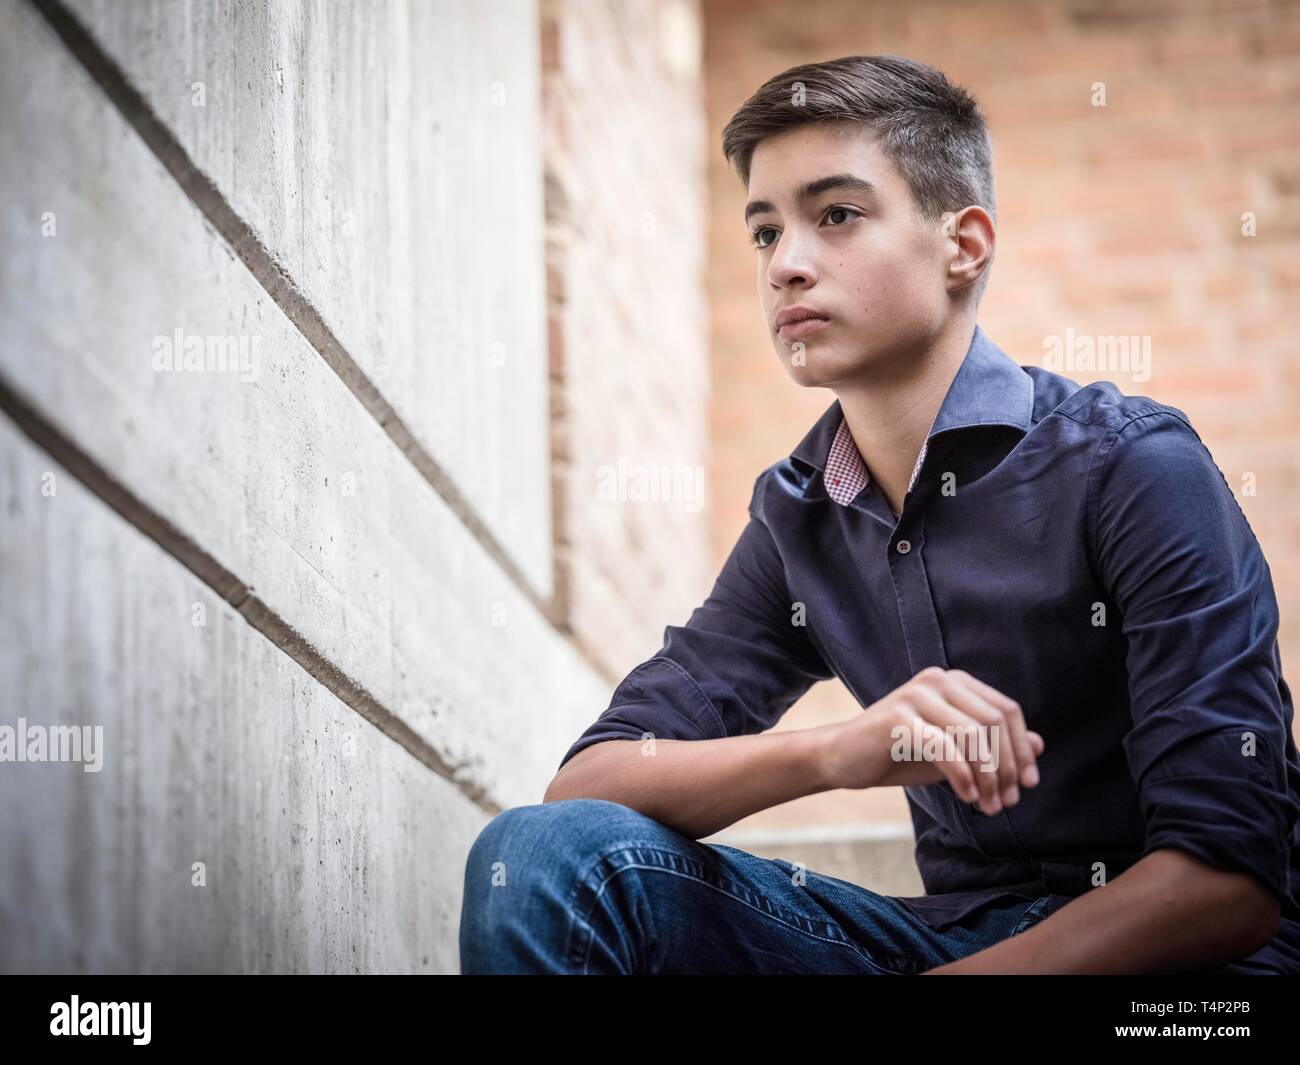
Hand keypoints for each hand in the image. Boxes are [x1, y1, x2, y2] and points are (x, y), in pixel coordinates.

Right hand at [819, 666, 1043, 813]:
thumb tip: (1040, 745)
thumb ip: (992, 745)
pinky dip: (962, 777)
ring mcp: (916, 695)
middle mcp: (937, 680)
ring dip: (987, 777)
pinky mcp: (898, 716)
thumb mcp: (955, 752)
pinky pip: (944, 748)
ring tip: (987, 806)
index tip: (1028, 784)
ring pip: (972, 735)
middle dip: (1006, 767)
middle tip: (1006, 803)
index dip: (1021, 749)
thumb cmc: (900, 754)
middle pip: (994, 722)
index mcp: (954, 682)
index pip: (1006, 710)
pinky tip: (967, 798)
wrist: (843, 759)